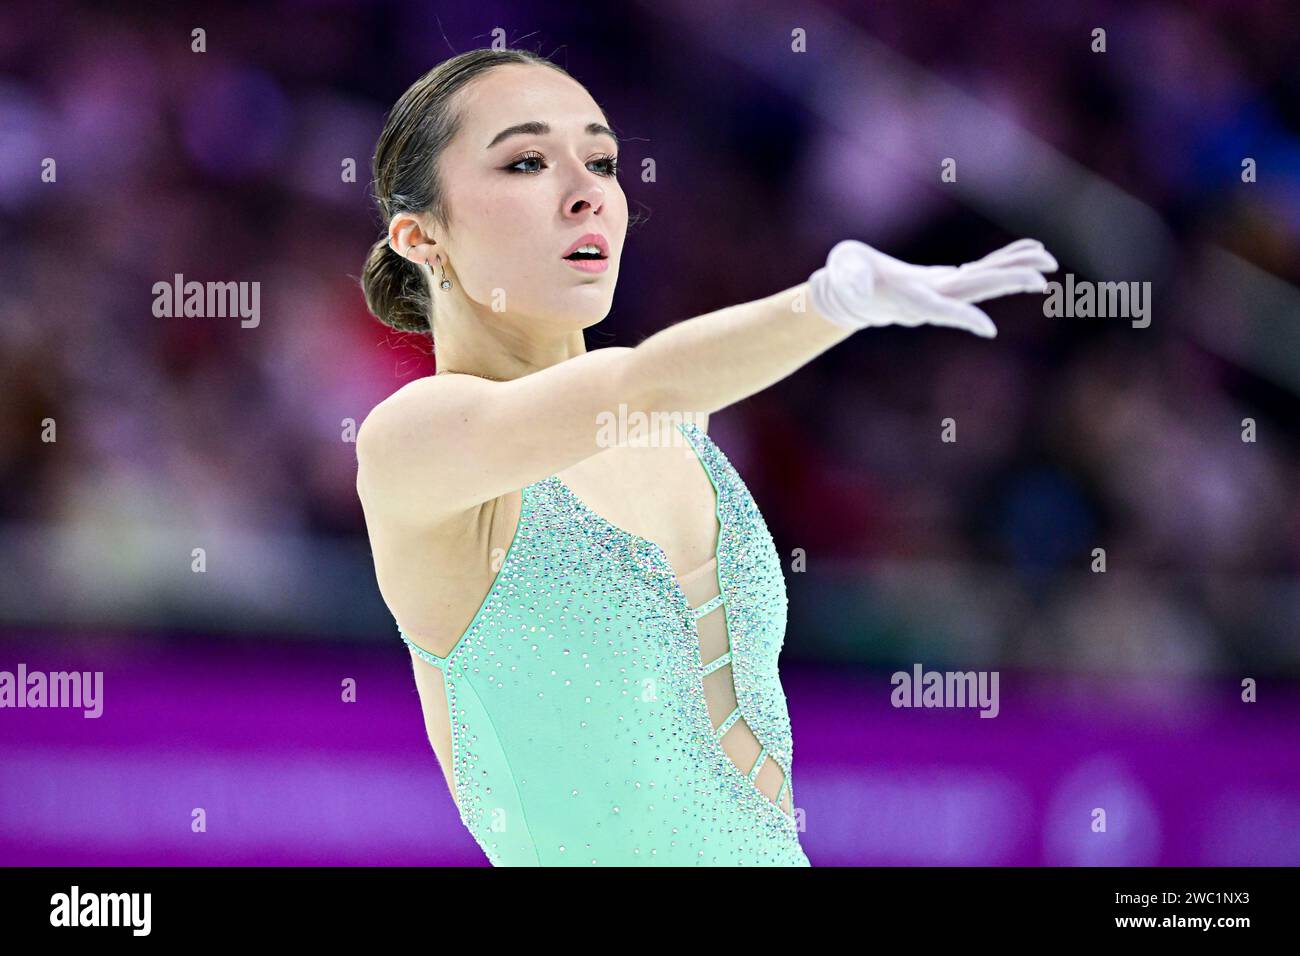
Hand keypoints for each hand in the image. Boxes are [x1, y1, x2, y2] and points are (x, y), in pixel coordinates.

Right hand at [809, 238, 1057, 337]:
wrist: (852, 293)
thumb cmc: (844, 280)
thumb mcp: (841, 273)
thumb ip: (846, 276)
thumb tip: (852, 278)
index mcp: (909, 299)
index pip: (939, 311)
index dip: (961, 318)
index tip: (987, 329)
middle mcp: (934, 299)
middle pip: (974, 292)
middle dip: (1006, 285)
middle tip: (1040, 281)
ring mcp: (945, 290)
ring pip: (986, 280)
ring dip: (1017, 271)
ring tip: (1048, 262)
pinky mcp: (950, 280)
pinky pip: (984, 268)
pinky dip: (1007, 258)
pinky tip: (1032, 248)